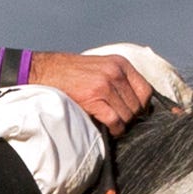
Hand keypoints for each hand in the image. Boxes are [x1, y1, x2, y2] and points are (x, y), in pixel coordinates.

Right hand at [39, 51, 155, 130]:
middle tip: (121, 122)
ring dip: (122, 125)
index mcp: (120, 64)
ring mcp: (105, 85)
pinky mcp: (94, 98)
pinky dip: (115, 129)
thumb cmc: (72, 73)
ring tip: (113, 125)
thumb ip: (119, 80)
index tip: (135, 114)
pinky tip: (108, 129)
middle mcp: (116, 72)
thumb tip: (136, 104)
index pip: (146, 91)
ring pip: (128, 115)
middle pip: (138, 106)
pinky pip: (115, 121)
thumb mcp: (101, 67)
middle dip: (131, 118)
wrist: (46, 71)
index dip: (142, 106)